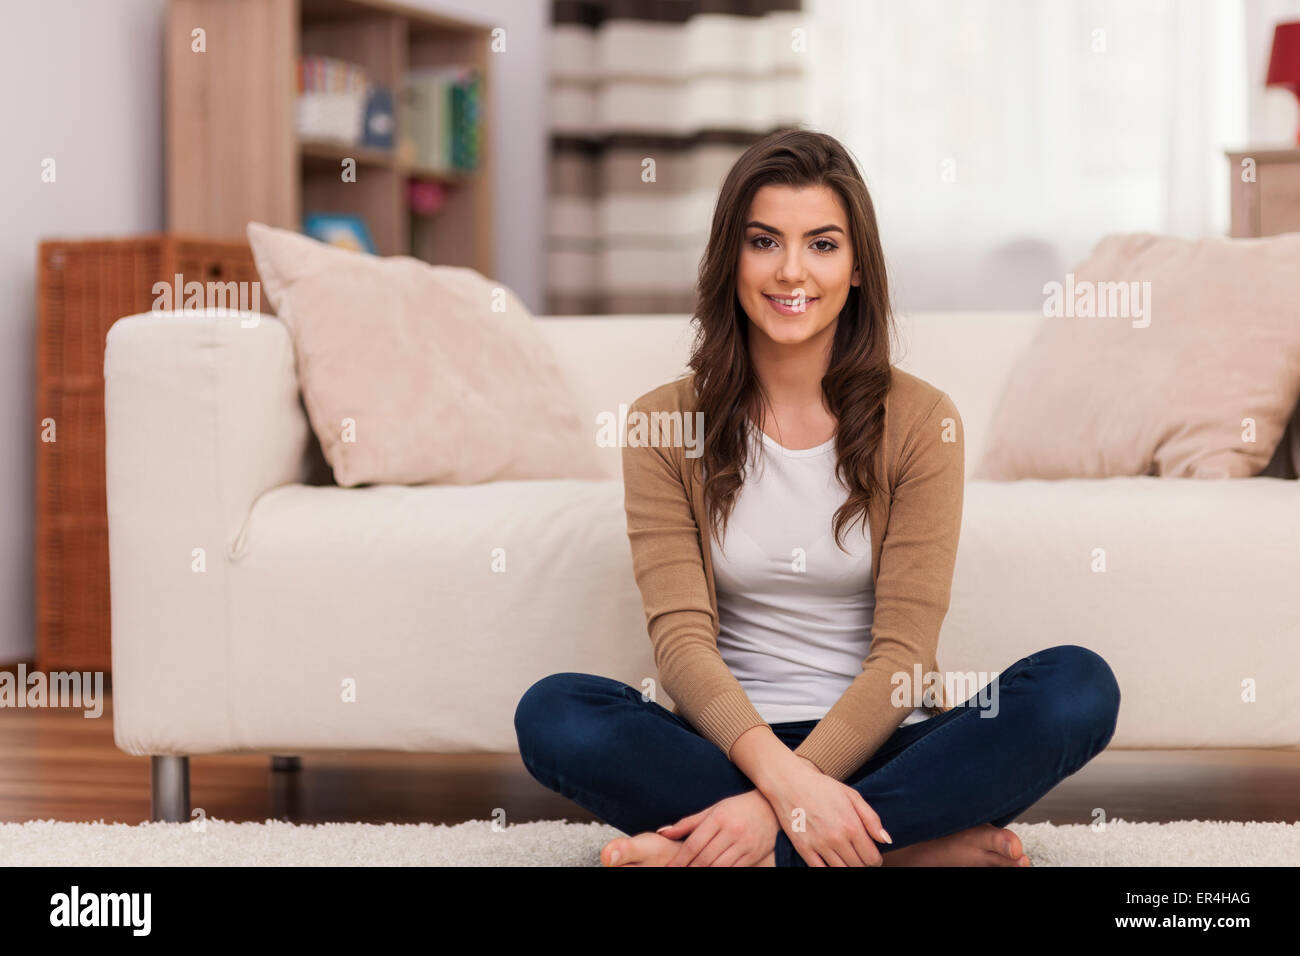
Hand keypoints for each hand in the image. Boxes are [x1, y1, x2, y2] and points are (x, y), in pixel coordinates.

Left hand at [655, 789, 780, 866]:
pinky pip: (734, 870)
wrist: (770, 808)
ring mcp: (744, 844)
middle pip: (704, 858)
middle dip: (689, 869)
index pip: (694, 843)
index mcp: (719, 817)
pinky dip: (721, 873)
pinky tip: (711, 872)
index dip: (679, 859)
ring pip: (718, 866)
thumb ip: (688, 823)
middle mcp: (732, 831)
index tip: (669, 867)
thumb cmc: (738, 808)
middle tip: (677, 873)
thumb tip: (663, 832)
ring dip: (703, 872)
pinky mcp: (754, 855)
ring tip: (692, 873)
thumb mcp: (713, 809)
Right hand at [764, 755, 890, 866]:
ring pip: (841, 871)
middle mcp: (836, 839)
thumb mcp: (852, 795)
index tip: (873, 855)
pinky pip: (820, 871)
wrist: (789, 782)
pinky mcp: (803, 848)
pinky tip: (832, 862)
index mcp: (851, 826)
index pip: (871, 858)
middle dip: (863, 864)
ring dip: (848, 867)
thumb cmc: (822, 787)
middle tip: (860, 855)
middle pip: (858, 867)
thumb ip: (872, 819)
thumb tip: (886, 840)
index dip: (875, 860)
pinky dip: (829, 870)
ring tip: (847, 858)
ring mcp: (819, 845)